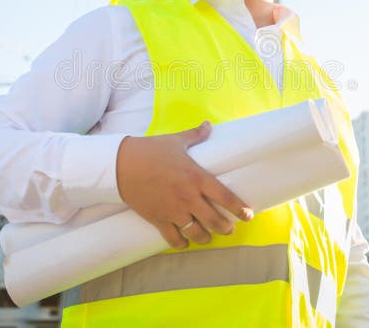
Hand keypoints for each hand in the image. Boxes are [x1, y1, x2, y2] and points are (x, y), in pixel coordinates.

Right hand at [116, 121, 253, 249]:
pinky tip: (186, 241)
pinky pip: (175, 239)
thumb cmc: (150, 150)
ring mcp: (174, 211)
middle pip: (215, 221)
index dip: (240, 209)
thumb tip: (208, 125)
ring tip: (209, 236)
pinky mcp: (158, 220)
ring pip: (198, 233)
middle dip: (226, 228)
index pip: (225, 196)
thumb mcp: (175, 141)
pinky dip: (182, 243)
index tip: (248, 215)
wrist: (120, 165)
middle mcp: (188, 197)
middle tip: (229, 228)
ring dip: (206, 237)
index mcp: (196, 177)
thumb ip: (195, 135)